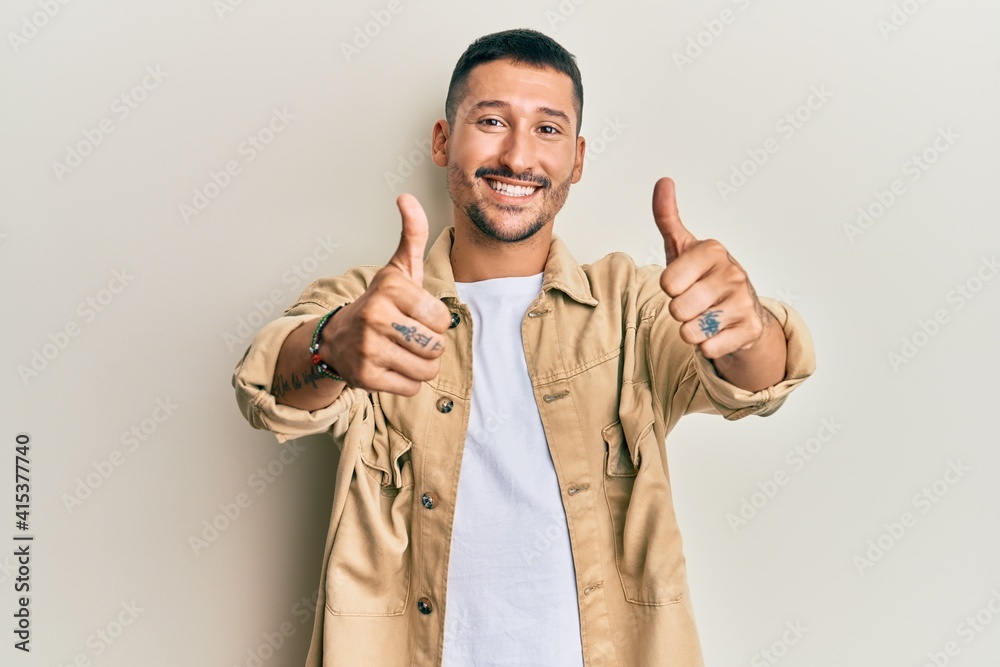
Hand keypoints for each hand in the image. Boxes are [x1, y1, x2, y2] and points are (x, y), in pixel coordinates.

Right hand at [320, 194, 451, 395]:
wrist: (338, 339)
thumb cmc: (380, 303)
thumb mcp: (399, 269)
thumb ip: (412, 234)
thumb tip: (407, 197)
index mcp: (390, 289)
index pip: (441, 319)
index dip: (434, 321)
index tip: (415, 315)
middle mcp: (376, 317)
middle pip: (435, 345)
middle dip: (428, 345)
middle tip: (408, 336)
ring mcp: (369, 349)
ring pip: (427, 369)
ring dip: (421, 365)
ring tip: (402, 352)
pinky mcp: (366, 378)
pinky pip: (412, 387)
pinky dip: (408, 382)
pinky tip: (392, 367)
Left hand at [653, 177, 770, 359]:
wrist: (742, 312)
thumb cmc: (703, 277)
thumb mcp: (683, 248)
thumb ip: (667, 217)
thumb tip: (663, 181)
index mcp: (713, 251)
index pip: (667, 281)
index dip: (670, 288)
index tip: (683, 281)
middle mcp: (733, 273)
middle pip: (677, 309)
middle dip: (679, 312)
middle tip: (694, 303)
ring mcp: (744, 302)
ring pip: (691, 331)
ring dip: (692, 331)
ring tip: (705, 317)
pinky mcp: (749, 330)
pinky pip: (708, 349)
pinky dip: (707, 345)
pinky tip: (718, 332)